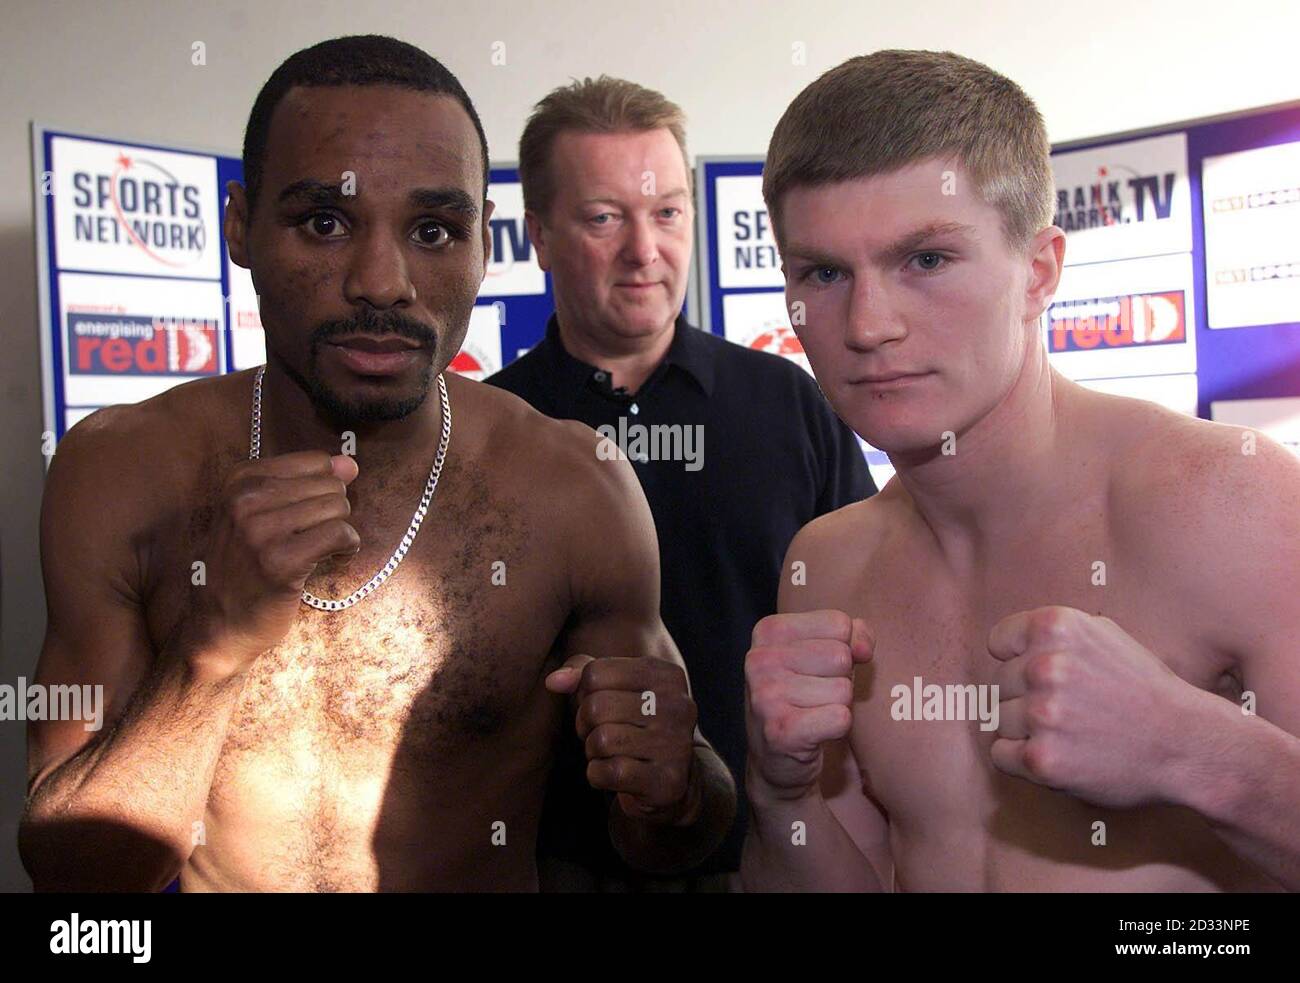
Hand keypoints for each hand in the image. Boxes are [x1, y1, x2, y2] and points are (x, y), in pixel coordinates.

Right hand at [188, 450, 359, 677]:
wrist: (220, 624)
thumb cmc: (248, 567)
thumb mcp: (265, 515)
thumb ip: (309, 483)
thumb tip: (350, 463)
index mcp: (240, 480)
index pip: (317, 462)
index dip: (326, 489)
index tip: (312, 516)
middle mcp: (245, 500)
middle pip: (331, 485)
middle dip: (335, 512)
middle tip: (317, 538)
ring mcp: (260, 531)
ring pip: (338, 507)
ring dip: (341, 532)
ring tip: (324, 551)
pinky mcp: (281, 562)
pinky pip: (340, 535)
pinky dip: (348, 549)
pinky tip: (334, 561)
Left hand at [546, 654, 698, 823]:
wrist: (669, 778)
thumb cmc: (633, 724)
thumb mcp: (612, 688)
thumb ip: (581, 672)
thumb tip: (554, 681)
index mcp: (666, 675)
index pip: (595, 673)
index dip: (585, 694)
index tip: (604, 708)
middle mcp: (679, 706)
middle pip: (596, 707)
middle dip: (586, 725)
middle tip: (603, 734)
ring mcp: (676, 744)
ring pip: (601, 741)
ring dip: (594, 752)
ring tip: (612, 753)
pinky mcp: (666, 781)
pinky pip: (608, 772)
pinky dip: (599, 775)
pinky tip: (616, 774)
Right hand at [745, 610, 872, 800]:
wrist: (777, 757)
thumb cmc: (806, 694)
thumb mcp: (824, 652)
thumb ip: (853, 634)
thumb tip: (863, 649)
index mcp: (768, 630)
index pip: (839, 624)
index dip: (843, 648)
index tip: (820, 667)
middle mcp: (760, 659)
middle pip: (841, 656)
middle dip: (840, 678)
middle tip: (815, 694)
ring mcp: (766, 696)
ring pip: (843, 690)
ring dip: (837, 706)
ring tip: (812, 713)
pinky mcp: (781, 732)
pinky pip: (840, 718)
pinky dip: (837, 727)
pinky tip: (814, 732)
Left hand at [988, 605, 1198, 807]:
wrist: (1187, 744)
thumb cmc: (1144, 690)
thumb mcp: (1104, 636)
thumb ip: (1056, 634)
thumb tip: (1009, 643)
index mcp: (1056, 626)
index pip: (999, 642)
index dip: (1016, 660)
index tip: (1040, 675)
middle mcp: (1045, 666)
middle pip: (999, 683)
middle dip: (1025, 697)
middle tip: (1069, 710)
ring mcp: (1042, 714)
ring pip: (1000, 720)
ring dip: (1025, 730)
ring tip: (1070, 732)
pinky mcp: (1042, 758)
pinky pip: (1001, 754)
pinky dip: (1022, 759)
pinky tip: (1059, 754)